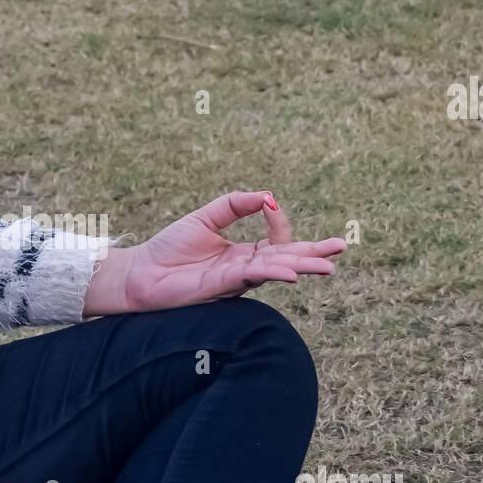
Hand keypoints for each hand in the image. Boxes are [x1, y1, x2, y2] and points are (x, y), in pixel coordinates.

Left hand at [84, 190, 346, 314]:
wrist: (140, 273)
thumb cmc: (169, 249)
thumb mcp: (205, 217)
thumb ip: (235, 204)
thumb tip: (268, 195)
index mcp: (243, 254)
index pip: (277, 241)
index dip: (280, 223)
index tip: (273, 206)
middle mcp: (245, 269)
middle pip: (287, 259)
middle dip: (315, 254)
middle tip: (342, 248)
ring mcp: (236, 280)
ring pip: (276, 270)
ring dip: (302, 267)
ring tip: (328, 266)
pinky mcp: (222, 287)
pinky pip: (252, 278)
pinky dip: (272, 272)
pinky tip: (290, 271)